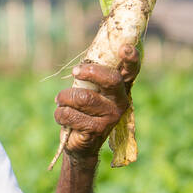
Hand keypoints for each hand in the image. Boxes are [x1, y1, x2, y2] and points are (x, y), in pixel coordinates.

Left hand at [54, 43, 140, 163]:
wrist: (81, 143)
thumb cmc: (84, 108)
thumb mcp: (89, 89)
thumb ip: (91, 75)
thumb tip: (82, 63)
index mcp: (121, 88)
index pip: (131, 71)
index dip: (131, 59)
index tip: (124, 48)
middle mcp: (120, 101)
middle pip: (110, 80)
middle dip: (89, 72)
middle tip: (75, 71)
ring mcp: (110, 117)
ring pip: (83, 97)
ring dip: (64, 97)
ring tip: (61, 100)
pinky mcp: (96, 130)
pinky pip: (70, 114)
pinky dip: (60, 113)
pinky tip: (63, 117)